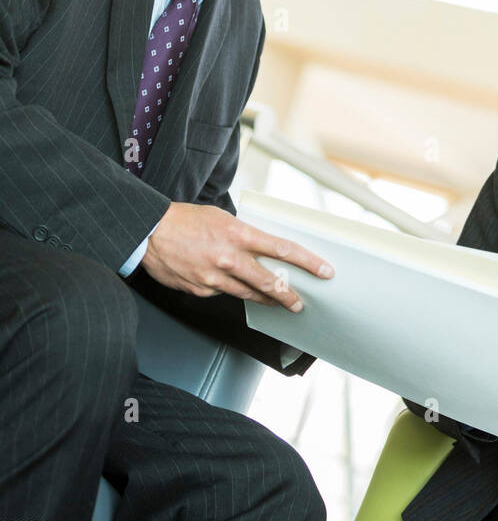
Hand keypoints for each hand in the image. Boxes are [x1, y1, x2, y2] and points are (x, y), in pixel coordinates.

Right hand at [142, 202, 333, 309]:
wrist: (150, 232)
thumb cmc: (186, 220)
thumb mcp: (222, 218)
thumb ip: (244, 235)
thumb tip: (262, 248)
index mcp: (239, 235)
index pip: (282, 250)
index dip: (308, 262)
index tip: (324, 271)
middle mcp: (229, 258)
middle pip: (269, 282)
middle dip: (289, 295)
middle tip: (300, 303)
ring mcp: (215, 278)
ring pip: (248, 294)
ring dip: (266, 300)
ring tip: (277, 302)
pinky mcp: (201, 290)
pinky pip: (223, 293)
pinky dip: (230, 290)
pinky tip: (231, 286)